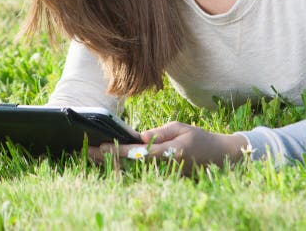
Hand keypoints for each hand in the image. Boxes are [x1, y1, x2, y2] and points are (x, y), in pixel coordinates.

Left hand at [88, 121, 248, 174]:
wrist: (218, 158)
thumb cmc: (199, 139)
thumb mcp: (180, 128)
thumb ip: (158, 133)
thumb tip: (137, 137)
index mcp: (169, 152)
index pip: (137, 152)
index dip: (117, 149)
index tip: (100, 145)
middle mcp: (163, 166)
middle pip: (130, 163)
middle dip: (108, 157)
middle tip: (86, 151)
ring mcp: (162, 174)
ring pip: (132, 169)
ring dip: (112, 162)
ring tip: (92, 154)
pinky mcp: (162, 177)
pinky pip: (139, 170)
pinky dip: (123, 164)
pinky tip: (109, 160)